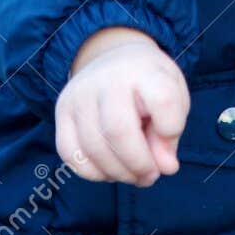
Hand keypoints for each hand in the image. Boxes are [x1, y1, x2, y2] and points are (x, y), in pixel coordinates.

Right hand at [54, 26, 188, 186]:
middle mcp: (107, 79)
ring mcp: (79, 94)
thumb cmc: (148, 85)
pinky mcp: (61, 111)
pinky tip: (110, 170)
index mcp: (144, 70)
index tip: (170, 136)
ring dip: (118, 173)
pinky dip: (93, 172)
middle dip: (139, 164)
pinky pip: (70, 154)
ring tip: (134, 175)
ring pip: (93, 148)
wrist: (113, 58)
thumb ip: (171, 134)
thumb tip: (165, 168)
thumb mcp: (173, 98)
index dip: (171, 128)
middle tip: (151, 175)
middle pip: (119, 131)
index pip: (163, 100)